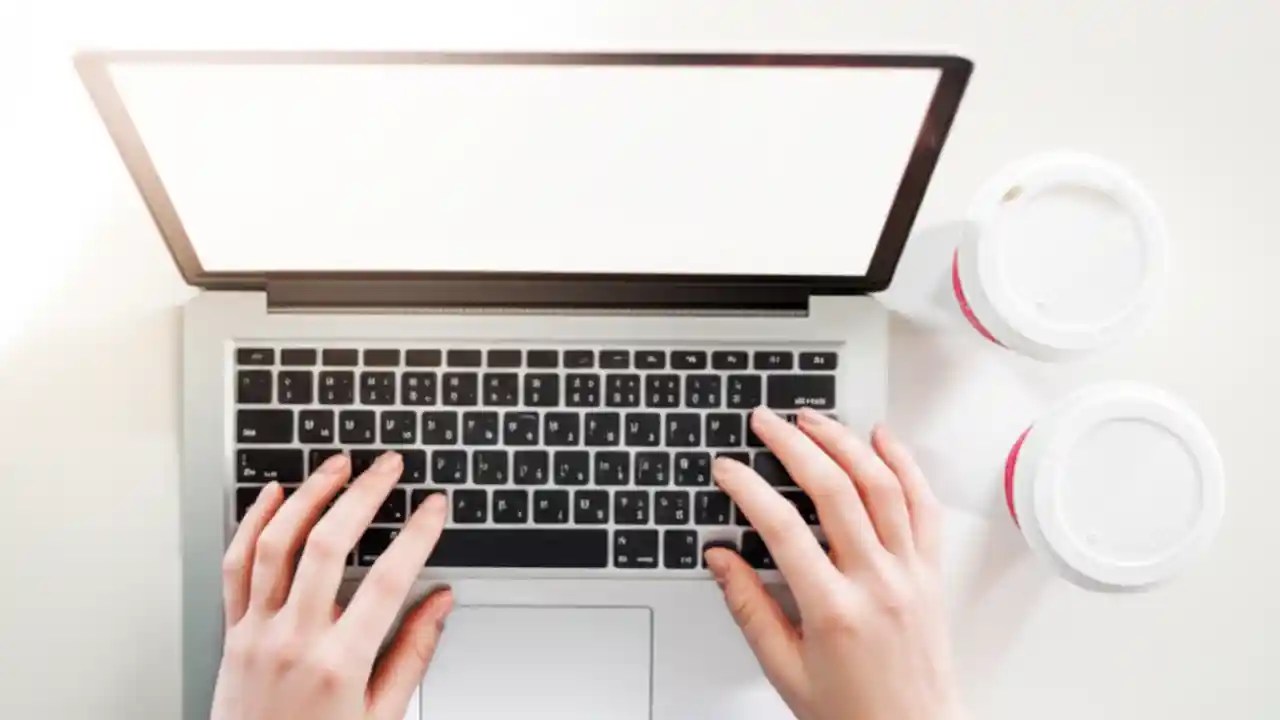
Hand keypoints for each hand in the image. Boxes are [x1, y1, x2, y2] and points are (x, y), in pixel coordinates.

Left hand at [212, 451, 451, 719]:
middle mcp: (294, 641)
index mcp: (339, 665)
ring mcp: (257, 633)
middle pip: (329, 546)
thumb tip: (440, 602)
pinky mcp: (232, 634)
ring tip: (336, 466)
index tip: (433, 507)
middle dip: (364, 495)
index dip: (416, 535)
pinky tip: (273, 495)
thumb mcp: (381, 715)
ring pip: (277, 544)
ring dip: (309, 495)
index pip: (387, 582)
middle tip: (388, 467)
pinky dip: (253, 523)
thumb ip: (413, 653)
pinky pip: (235, 566)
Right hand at [705, 408, 963, 719]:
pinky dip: (905, 464)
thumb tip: (720, 559)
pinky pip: (924, 505)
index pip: (783, 528)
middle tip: (766, 423)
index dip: (749, 489)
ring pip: (882, 486)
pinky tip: (884, 439)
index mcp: (834, 611)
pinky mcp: (932, 571)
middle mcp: (877, 583)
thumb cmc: (852, 712)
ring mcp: (910, 573)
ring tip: (813, 419)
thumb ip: (750, 607)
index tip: (728, 469)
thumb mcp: (784, 669)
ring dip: (845, 442)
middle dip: (794, 445)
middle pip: (834, 490)